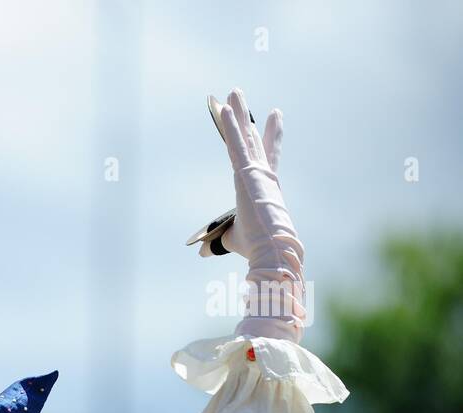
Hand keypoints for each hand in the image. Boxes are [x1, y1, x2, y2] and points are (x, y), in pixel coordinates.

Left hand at [212, 89, 305, 325]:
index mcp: (265, 188)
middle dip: (247, 117)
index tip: (275, 117)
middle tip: (241, 96)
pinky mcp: (248, 173)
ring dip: (237, 113)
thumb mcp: (233, 239)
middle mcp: (264, 175)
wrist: (272, 251)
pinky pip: (237, 144)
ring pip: (245, 137)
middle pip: (254, 140)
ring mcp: (257, 173)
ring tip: (232, 92)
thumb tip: (202, 253)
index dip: (271, 137)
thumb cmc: (257, 249)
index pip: (268, 156)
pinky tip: (224, 109)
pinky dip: (231, 126)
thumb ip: (220, 238)